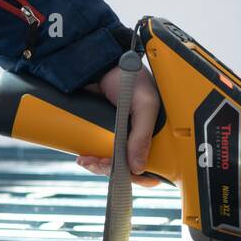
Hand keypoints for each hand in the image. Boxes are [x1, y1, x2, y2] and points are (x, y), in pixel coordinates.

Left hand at [76, 63, 160, 181]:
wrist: (101, 64)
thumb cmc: (130, 77)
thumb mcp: (144, 105)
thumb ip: (142, 135)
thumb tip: (137, 167)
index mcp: (157, 133)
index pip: (155, 166)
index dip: (142, 176)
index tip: (127, 175)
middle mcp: (140, 138)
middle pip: (130, 169)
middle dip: (113, 171)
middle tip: (97, 162)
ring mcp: (121, 137)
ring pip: (112, 164)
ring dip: (98, 166)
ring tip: (86, 159)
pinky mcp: (102, 134)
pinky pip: (99, 154)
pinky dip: (91, 158)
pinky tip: (83, 156)